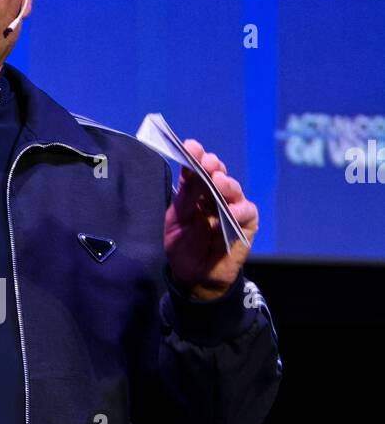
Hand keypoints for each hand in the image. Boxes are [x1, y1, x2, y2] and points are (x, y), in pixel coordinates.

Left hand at [164, 140, 257, 299]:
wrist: (195, 277)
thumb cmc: (184, 247)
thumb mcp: (176, 221)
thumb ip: (186, 197)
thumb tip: (191, 170)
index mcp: (195, 191)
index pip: (196, 169)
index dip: (195, 156)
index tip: (191, 146)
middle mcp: (215, 195)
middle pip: (217, 173)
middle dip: (212, 165)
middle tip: (206, 162)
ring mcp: (232, 207)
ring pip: (233, 189)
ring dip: (226, 184)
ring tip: (217, 181)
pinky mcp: (246, 223)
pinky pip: (247, 212)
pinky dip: (239, 211)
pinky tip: (231, 211)